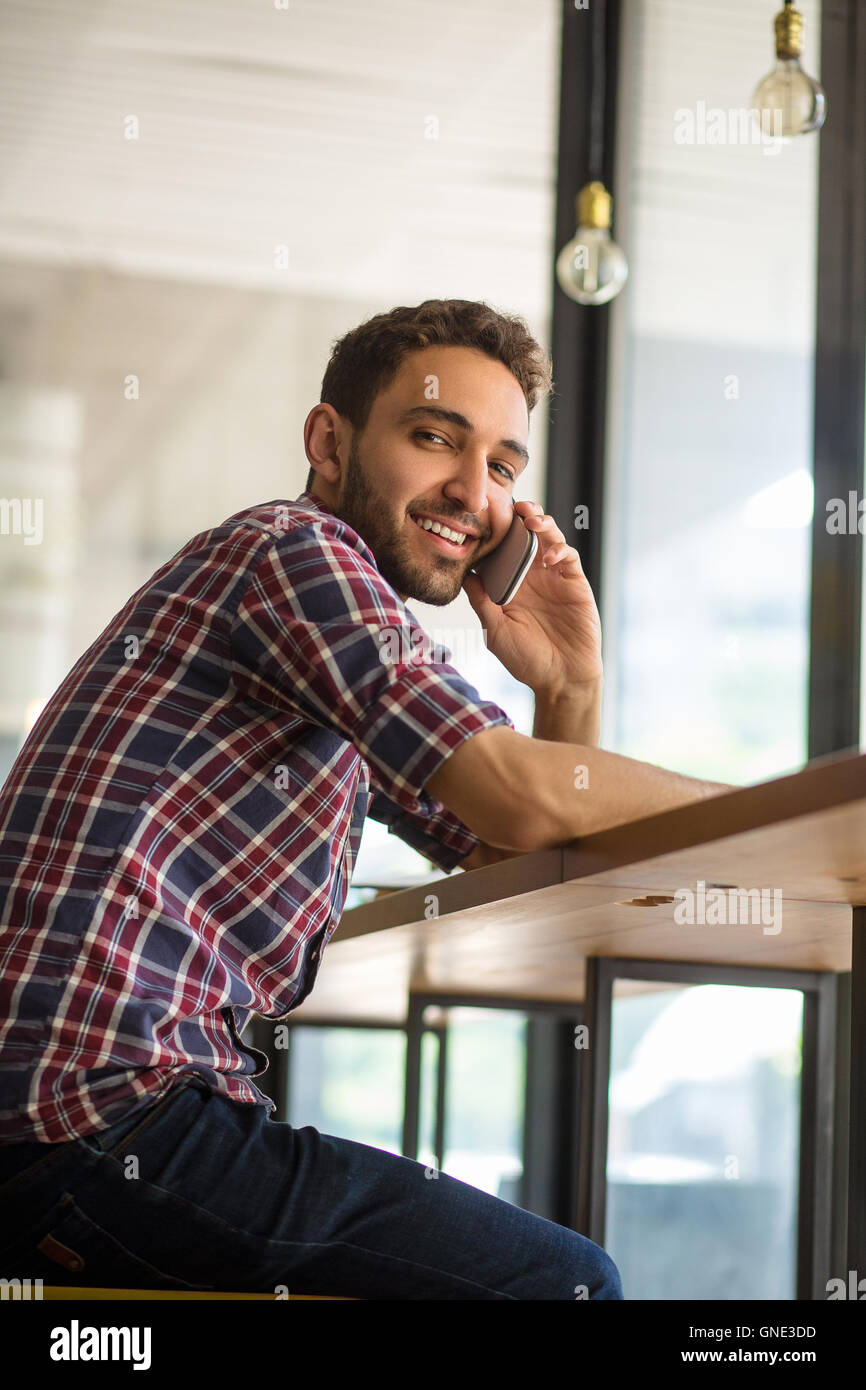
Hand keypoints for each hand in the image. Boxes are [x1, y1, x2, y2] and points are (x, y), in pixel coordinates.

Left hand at [461, 501, 601, 697]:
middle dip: (517, 516)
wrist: (561, 679)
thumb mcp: (495, 630)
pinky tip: (548, 557)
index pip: (498, 549)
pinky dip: (558, 549)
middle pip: (523, 535)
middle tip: (509, 504)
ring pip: (547, 536)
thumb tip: (462, 573)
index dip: (491, 532)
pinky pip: (568, 555)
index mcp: (508, 584)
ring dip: (540, 522)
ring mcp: (553, 577)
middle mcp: (530, 575)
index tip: (479, 516)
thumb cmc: (526, 659)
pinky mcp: (574, 582)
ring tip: (530, 518)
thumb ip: (481, 600)